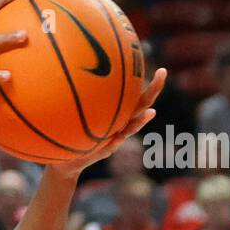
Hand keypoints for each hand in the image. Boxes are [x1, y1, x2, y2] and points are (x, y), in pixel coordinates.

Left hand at [46, 67, 168, 181]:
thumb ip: (82, 97)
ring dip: (141, 120)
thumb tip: (75, 69)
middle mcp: (122, 123)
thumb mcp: (77, 112)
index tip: (162, 68)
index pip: (138, 94)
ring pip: (131, 127)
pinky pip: (112, 146)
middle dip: (154, 90)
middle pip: (142, 106)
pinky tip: (118, 138)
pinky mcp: (105, 151)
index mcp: (120, 112)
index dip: (150, 83)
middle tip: (162, 73)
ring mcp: (116, 137)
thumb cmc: (72, 130)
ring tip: (151, 112)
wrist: (67, 160)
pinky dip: (114, 142)